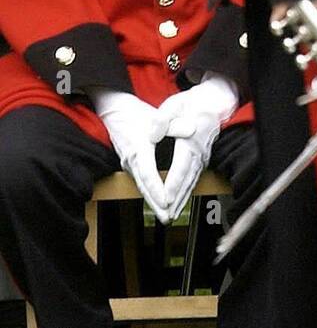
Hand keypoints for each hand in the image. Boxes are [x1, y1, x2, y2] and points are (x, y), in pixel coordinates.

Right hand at [91, 90, 169, 223]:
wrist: (114, 109)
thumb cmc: (136, 113)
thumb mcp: (156, 115)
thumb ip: (174, 124)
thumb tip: (191, 129)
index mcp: (138, 148)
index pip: (148, 174)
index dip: (157, 189)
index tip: (166, 202)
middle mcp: (131, 160)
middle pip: (144, 187)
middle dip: (156, 204)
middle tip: (168, 218)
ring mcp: (129, 164)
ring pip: (142, 187)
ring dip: (153, 202)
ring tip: (166, 216)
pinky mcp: (130, 164)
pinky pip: (142, 182)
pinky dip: (150, 194)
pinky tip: (158, 203)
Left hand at [157, 73, 238, 220]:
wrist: (213, 102)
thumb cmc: (191, 103)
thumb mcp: (173, 105)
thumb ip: (162, 120)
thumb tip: (153, 134)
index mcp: (191, 139)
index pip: (182, 164)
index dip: (174, 183)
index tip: (166, 198)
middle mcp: (199, 151)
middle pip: (187, 179)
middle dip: (176, 199)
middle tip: (166, 216)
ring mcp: (202, 156)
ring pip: (191, 182)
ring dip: (181, 199)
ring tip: (170, 215)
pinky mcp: (202, 158)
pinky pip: (194, 178)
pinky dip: (186, 192)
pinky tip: (180, 201)